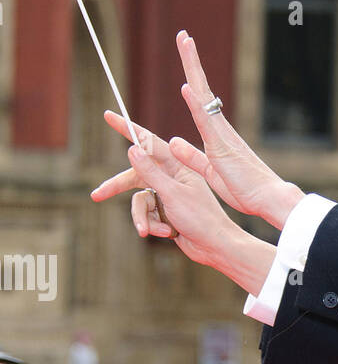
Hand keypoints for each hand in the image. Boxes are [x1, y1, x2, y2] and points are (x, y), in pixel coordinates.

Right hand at [91, 117, 238, 269]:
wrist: (214, 247)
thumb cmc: (201, 219)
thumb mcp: (172, 194)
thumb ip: (150, 172)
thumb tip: (132, 149)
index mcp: (177, 165)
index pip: (148, 142)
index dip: (127, 128)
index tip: (108, 115)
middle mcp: (171, 176)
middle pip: (135, 174)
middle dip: (117, 189)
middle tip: (97, 195)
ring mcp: (167, 194)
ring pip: (139, 200)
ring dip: (144, 218)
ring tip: (151, 231)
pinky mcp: (165, 211)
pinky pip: (147, 215)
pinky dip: (154, 226)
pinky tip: (169, 234)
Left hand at [172, 30, 303, 227]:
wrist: (268, 198)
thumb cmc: (244, 189)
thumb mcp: (210, 171)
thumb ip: (192, 156)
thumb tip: (174, 141)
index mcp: (216, 133)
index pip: (200, 99)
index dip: (191, 77)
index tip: (185, 54)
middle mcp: (220, 127)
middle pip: (201, 88)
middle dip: (191, 61)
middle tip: (183, 35)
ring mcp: (222, 134)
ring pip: (203, 95)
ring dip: (193, 69)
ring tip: (185, 44)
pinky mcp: (222, 147)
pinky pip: (206, 122)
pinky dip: (195, 104)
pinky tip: (186, 87)